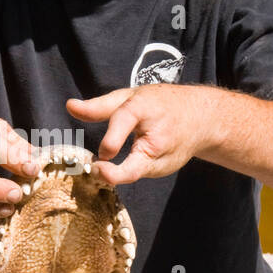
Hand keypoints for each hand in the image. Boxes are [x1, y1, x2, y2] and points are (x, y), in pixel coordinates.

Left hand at [66, 86, 217, 184]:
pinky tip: (110, 170)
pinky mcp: (163, 169)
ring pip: (135, 174)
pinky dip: (123, 174)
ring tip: (98, 170)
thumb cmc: (161, 104)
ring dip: (114, 175)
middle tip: (96, 171)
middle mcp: (156, 137)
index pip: (125, 120)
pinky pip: (138, 174)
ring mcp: (163, 158)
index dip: (110, 140)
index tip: (98, 154)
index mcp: (145, 108)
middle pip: (135, 166)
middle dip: (113, 175)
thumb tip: (69, 106)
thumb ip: (99, 106)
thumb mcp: (130, 97)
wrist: (203, 119)